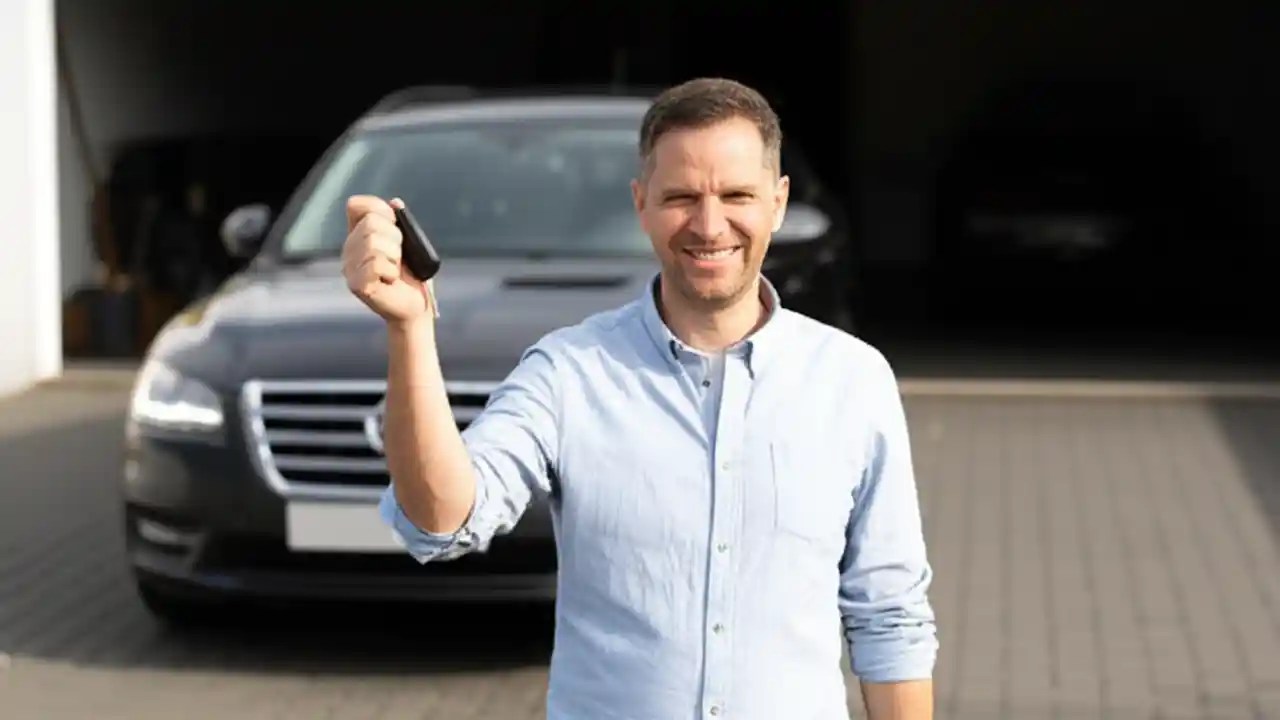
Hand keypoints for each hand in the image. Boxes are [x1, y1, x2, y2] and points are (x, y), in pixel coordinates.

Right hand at [342, 195, 433, 324]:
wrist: (416, 305)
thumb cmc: (412, 274)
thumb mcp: (408, 241)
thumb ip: (399, 221)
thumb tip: (395, 204)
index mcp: (358, 234)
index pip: (356, 205)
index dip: (380, 211)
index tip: (396, 226)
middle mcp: (348, 249)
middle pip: (371, 223)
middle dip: (395, 237)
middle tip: (399, 257)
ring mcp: (350, 268)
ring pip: (373, 242)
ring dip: (395, 256)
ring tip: (395, 270)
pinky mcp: (357, 285)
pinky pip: (376, 263)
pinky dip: (391, 271)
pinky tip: (390, 281)